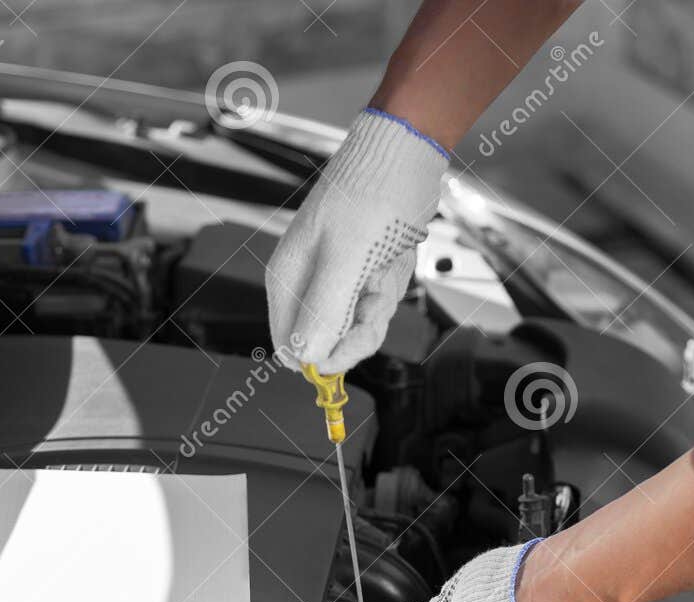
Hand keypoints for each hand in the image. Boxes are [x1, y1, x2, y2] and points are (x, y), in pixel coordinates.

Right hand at [266, 109, 448, 374]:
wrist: (405, 151)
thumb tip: (305, 358)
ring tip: (385, 262)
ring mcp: (336, 278)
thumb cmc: (373, 194)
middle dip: (363, 322)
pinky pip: (377, 302)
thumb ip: (323, 310)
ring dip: (382, 300)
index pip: (291, 347)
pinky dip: (392, 285)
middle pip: (330, 341)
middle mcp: (307, 283)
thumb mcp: (348, 257)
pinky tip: (393, 258)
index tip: (354, 335)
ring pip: (359, 323)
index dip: (325, 354)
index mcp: (288, 280)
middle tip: (376, 286)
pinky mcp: (362, 272)